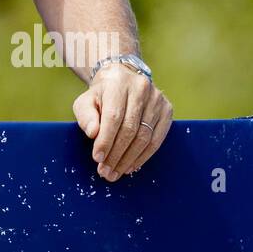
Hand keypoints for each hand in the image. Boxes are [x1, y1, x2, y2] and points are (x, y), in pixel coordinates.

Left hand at [73, 65, 172, 181]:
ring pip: (144, 137)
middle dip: (116, 154)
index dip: (106, 140)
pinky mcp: (167, 110)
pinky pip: (157, 139)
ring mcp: (157, 99)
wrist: (122, 79)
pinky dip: (144, 156)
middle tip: (106, 172)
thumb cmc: (101, 95)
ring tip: (116, 172)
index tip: (97, 158)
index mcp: (118, 83)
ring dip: (129, 159)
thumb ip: (85, 115)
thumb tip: (92, 133)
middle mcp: (141, 89)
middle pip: (130, 129)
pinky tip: (131, 166)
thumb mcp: (86, 101)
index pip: (113, 117)